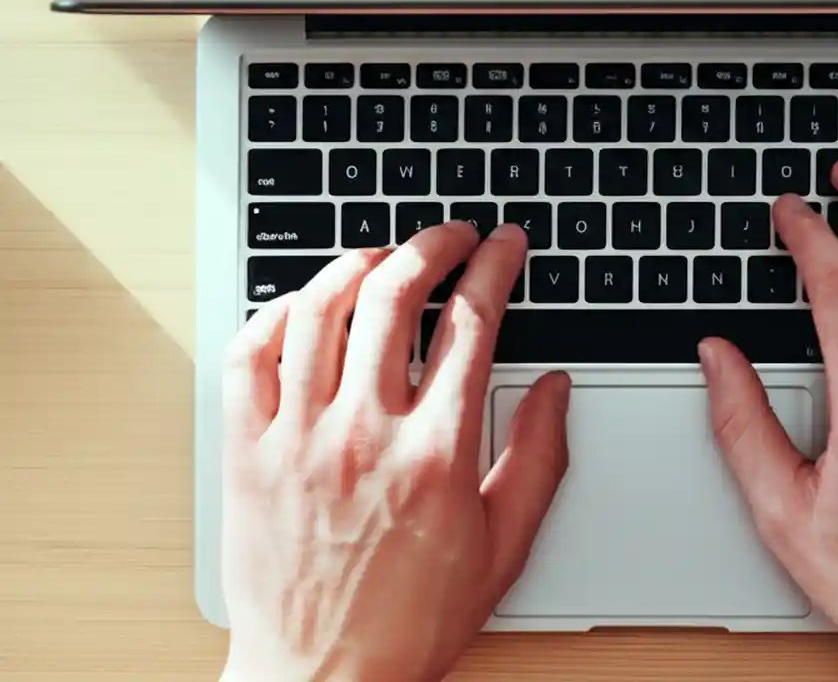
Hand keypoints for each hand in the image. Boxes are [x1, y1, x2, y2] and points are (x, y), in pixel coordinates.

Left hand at [219, 223, 569, 681]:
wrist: (324, 678)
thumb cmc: (412, 621)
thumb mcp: (504, 546)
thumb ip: (540, 457)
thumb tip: (556, 389)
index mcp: (435, 453)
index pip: (473, 324)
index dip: (496, 268)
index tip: (504, 246)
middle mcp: (363, 433)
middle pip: (396, 296)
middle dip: (432, 245)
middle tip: (451, 235)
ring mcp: (297, 437)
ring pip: (318, 311)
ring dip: (356, 265)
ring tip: (382, 257)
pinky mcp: (248, 451)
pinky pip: (248, 355)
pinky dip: (275, 313)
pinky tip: (302, 306)